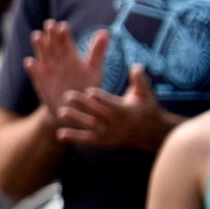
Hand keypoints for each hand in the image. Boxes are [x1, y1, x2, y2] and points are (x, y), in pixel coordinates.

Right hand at [24, 21, 108, 108]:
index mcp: (70, 55)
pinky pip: (35, 74)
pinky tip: (31, 62)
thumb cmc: (87, 87)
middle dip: (51, 35)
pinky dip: (32, 69)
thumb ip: (98, 51)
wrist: (76, 109)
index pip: (65, 40)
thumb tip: (106, 31)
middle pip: (52, 44)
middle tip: (50, 24)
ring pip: (42, 55)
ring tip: (37, 36)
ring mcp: (48, 70)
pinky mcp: (41, 82)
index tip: (63, 26)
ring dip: (39, 46)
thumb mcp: (95, 69)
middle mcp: (57, 60)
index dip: (64, 33)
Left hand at [56, 65, 175, 150]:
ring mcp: (109, 134)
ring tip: (60, 113)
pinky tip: (60, 135)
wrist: (149, 133)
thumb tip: (137, 67)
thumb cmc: (145, 107)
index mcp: (125, 111)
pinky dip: (75, 137)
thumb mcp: (145, 94)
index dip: (102, 98)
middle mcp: (116, 124)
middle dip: (84, 105)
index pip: (112, 105)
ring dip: (76, 120)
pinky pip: (87, 140)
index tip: (90, 91)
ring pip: (90, 127)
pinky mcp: (103, 141)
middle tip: (68, 96)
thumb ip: (139, 80)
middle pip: (98, 114)